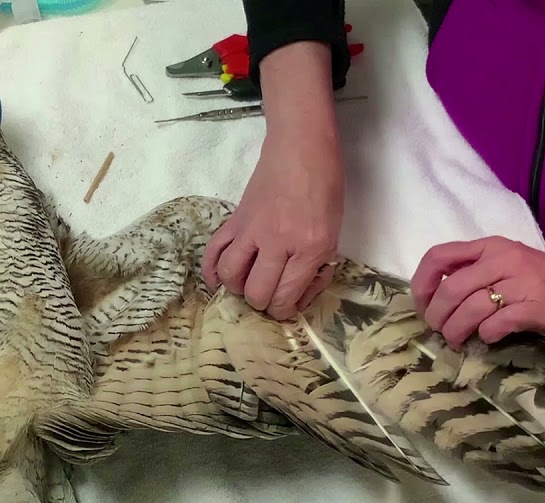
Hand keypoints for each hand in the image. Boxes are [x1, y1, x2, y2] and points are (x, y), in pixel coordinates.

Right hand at [201, 41, 343, 320]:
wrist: (300, 148)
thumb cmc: (325, 187)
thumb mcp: (334, 231)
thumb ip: (317, 265)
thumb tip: (298, 293)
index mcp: (310, 246)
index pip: (287, 295)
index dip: (285, 311)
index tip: (287, 308)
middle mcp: (278, 242)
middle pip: (257, 292)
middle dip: (262, 304)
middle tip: (268, 298)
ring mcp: (252, 230)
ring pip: (230, 276)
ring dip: (237, 289)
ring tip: (248, 285)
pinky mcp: (235, 220)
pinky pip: (214, 251)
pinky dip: (211, 271)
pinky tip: (217, 281)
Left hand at [411, 236, 544, 347]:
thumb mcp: (509, 267)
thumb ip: (477, 276)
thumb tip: (439, 304)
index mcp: (491, 247)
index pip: (440, 256)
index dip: (422, 283)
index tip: (422, 304)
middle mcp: (503, 260)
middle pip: (451, 289)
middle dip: (437, 316)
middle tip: (439, 331)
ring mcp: (521, 282)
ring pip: (470, 307)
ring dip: (456, 330)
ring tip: (458, 340)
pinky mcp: (537, 306)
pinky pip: (497, 323)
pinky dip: (487, 334)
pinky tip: (490, 337)